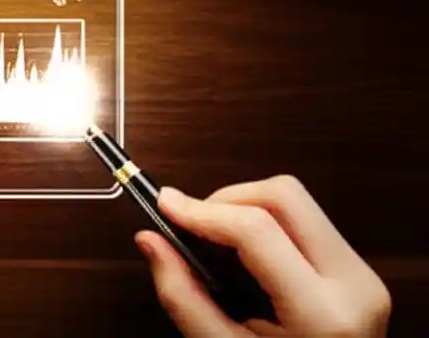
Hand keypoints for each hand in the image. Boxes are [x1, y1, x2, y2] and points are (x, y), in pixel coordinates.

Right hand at [136, 176, 389, 336]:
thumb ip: (182, 296)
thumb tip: (148, 239)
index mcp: (323, 314)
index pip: (258, 231)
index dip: (203, 210)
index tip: (164, 204)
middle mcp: (354, 283)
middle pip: (284, 197)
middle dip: (227, 199)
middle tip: (192, 227)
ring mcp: (363, 274)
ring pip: (296, 203)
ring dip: (245, 209)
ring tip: (217, 246)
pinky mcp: (359, 271)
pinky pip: (305, 222)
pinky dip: (265, 225)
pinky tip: (245, 257)